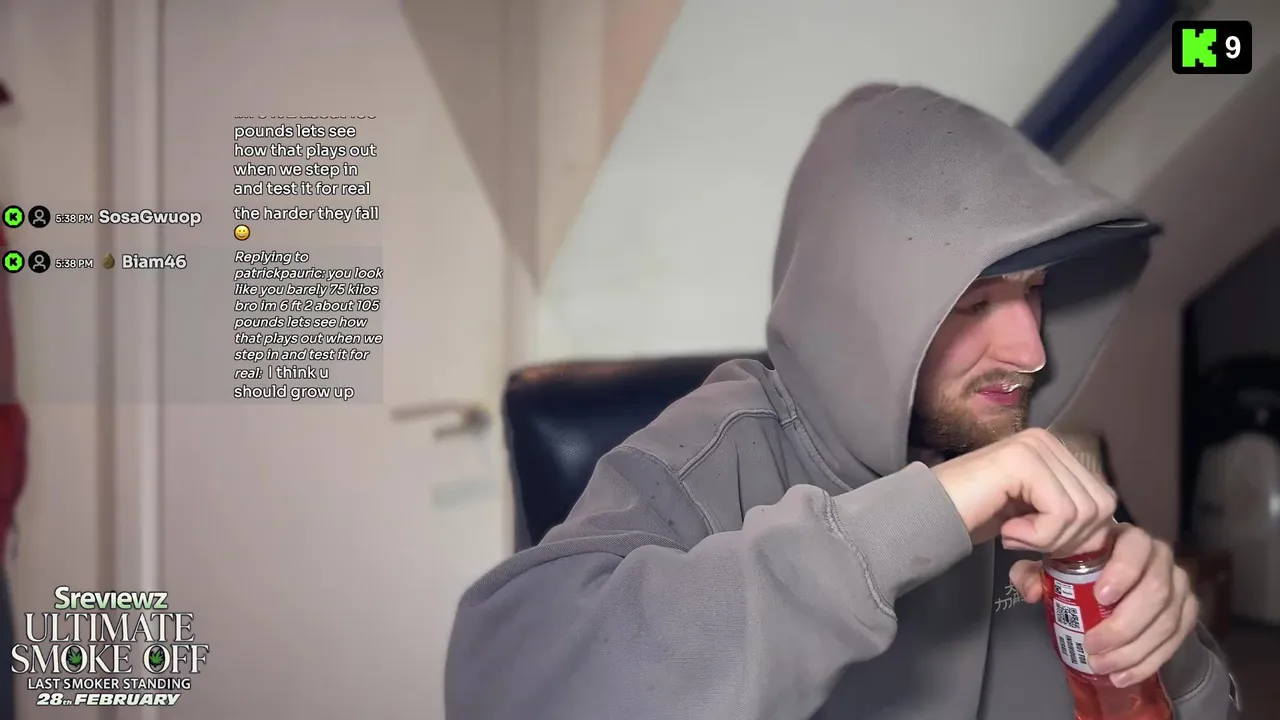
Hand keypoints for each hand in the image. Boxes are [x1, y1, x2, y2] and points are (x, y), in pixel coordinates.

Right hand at [932, 428, 1117, 554]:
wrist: (927, 515)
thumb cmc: (974, 517)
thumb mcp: (1034, 517)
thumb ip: (1067, 517)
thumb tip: (1104, 536)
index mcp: (1055, 451)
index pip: (1103, 500)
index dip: (1080, 535)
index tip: (1042, 546)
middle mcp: (1048, 441)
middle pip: (1100, 507)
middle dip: (1068, 540)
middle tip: (1027, 542)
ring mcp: (1036, 446)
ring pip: (1083, 512)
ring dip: (1048, 540)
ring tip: (1014, 535)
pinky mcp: (1023, 460)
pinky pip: (1061, 512)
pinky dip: (1039, 536)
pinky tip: (1009, 532)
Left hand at [1009, 524, 1197, 686]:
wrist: (1111, 576)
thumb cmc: (1077, 565)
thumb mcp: (1050, 563)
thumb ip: (1032, 572)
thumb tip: (1030, 591)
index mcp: (1126, 537)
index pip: (1135, 547)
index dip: (1123, 571)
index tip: (1100, 597)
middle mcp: (1160, 557)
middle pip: (1156, 591)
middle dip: (1124, 625)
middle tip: (1092, 646)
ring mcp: (1178, 584)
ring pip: (1168, 620)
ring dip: (1134, 650)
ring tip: (1102, 666)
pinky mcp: (1187, 610)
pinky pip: (1177, 639)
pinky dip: (1150, 661)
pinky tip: (1124, 676)